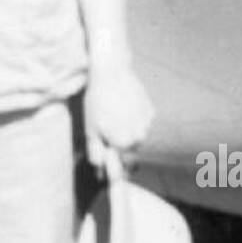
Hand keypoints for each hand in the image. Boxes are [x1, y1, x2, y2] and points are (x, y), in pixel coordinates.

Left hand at [83, 62, 154, 177]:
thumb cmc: (97, 101)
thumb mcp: (90, 129)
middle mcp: (139, 136)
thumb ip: (96, 152)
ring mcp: (147, 124)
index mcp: (123, 143)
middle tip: (108, 133)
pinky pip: (142, 123)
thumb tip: (100, 170)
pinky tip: (124, 108)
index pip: (121, 167)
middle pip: (130, 152)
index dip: (114, 167)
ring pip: (136, 137)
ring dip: (127, 133)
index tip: (108, 163)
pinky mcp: (151, 111)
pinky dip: (134, 120)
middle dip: (120, 148)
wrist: (112, 73)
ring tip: (114, 116)